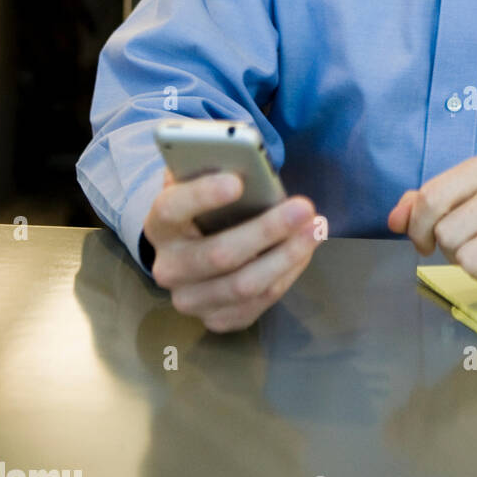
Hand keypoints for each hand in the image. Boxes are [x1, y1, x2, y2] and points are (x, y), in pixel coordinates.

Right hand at [146, 168, 322, 332]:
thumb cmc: (205, 204)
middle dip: (267, 230)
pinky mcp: (216, 319)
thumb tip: (247, 157)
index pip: (173, 208)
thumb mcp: (202, 179)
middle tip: (304, 206)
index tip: (238, 181)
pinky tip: (305, 250)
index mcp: (160, 223)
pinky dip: (287, 274)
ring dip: (287, 256)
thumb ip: (216, 167)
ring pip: (244, 285)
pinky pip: (259, 303)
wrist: (192, 248)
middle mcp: (168, 267)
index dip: (203, 194)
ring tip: (316, 228)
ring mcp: (190, 299)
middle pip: (219, 254)